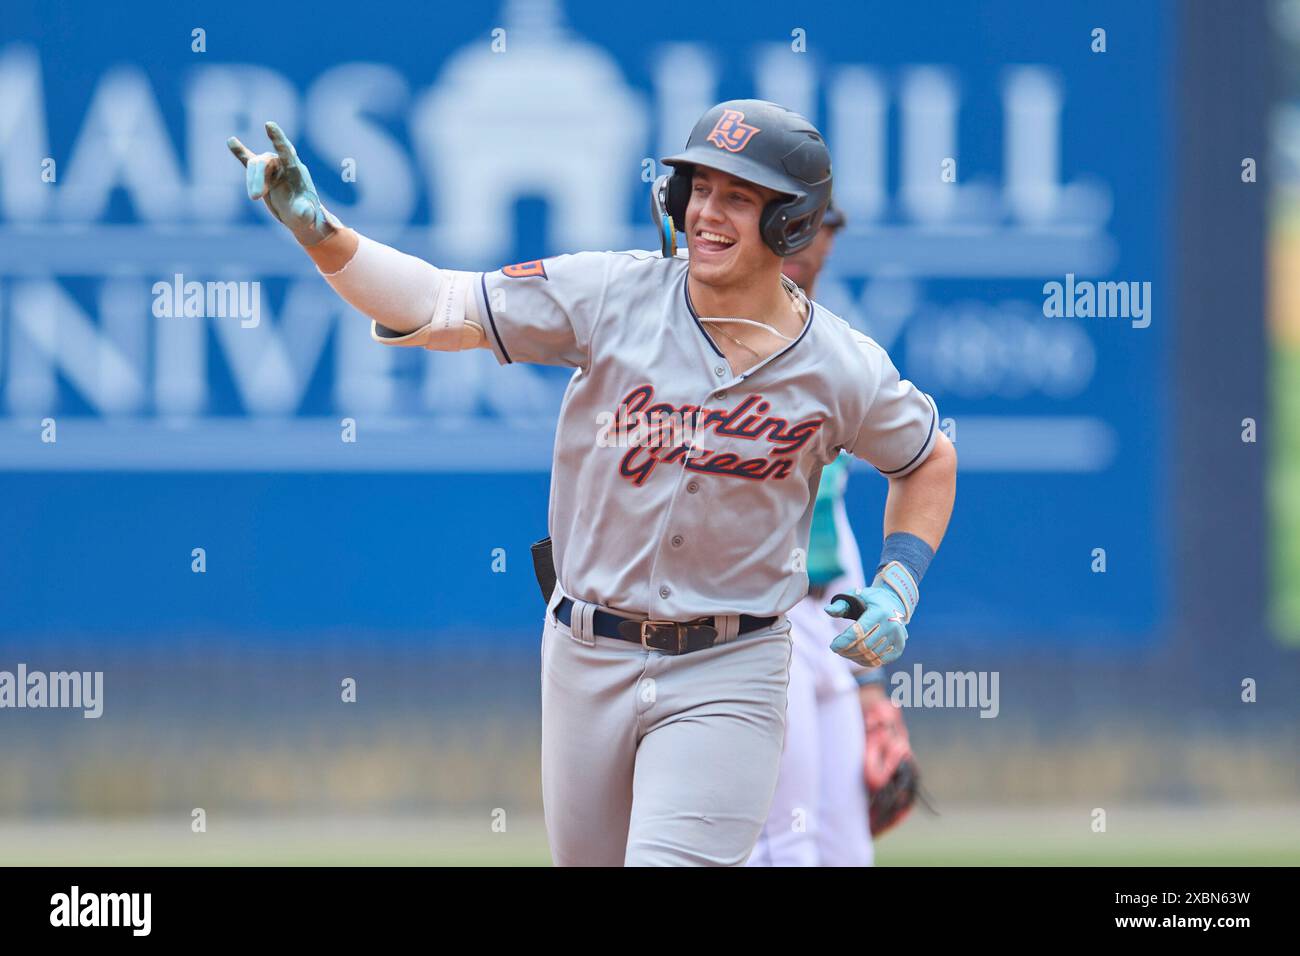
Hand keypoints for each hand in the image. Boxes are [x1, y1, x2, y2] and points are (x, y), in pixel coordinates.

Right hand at [227, 121, 339, 246]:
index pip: (286, 151)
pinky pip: (248, 160)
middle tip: (255, 197)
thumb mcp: (306, 216)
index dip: (277, 138)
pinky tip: (230, 142)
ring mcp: (272, 168)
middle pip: (264, 162)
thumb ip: (304, 212)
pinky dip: (239, 152)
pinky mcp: (262, 175)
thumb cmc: (305, 215)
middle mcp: (283, 164)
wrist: (298, 215)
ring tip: (255, 197)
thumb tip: (303, 211)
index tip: (269, 124)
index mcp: (295, 170)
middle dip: (257, 178)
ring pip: (254, 165)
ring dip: (252, 181)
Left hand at [824, 561, 917, 667]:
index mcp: (880, 612)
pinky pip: (880, 661)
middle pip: (864, 646)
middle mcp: (892, 625)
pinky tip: (856, 656)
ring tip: (845, 652)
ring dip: (854, 657)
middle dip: (847, 651)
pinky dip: (866, 662)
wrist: (894, 602)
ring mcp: (898, 637)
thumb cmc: (870, 600)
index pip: (858, 633)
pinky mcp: (899, 647)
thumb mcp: (855, 595)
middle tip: (838, 649)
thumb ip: (841, 604)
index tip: (833, 646)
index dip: (843, 642)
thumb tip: (827, 610)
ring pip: (871, 656)